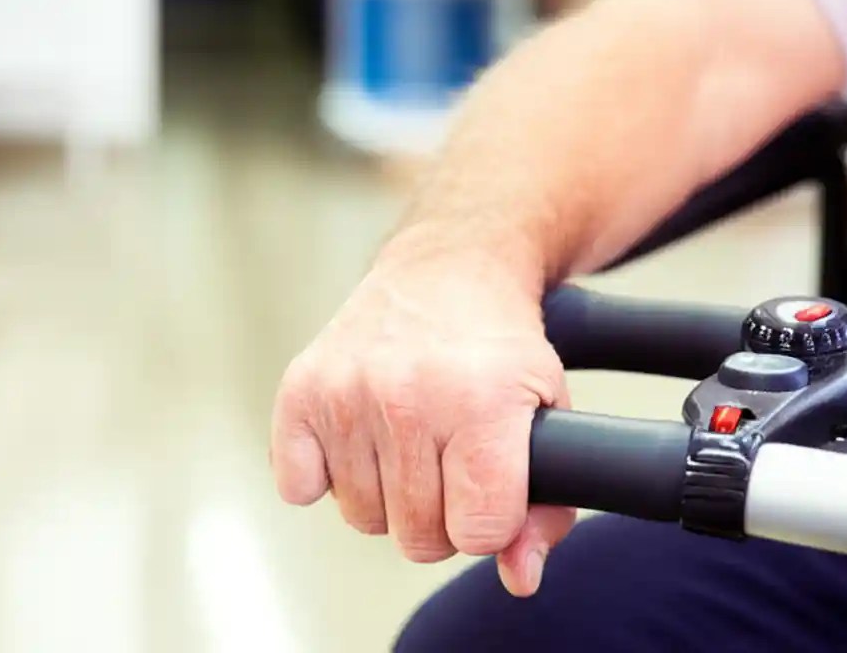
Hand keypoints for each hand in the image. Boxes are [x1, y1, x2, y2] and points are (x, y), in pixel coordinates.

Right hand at [270, 246, 574, 595]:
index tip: (489, 484)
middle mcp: (410, 396)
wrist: (448, 269)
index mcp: (482, 404)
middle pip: (418, 537)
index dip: (487, 520)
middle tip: (449, 462)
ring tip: (409, 441)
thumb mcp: (548, 416)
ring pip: (362, 519)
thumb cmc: (498, 349)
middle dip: (440, 515)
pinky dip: (324, 476)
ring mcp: (349, 391)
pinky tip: (360, 436)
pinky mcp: (302, 388)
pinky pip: (299, 488)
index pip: (477, 531)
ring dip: (387, 495)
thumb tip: (519, 577)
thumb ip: (545, 510)